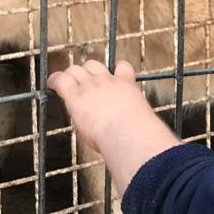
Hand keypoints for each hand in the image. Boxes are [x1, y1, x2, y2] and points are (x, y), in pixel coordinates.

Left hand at [47, 59, 177, 194]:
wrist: (126, 130)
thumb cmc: (138, 134)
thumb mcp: (145, 126)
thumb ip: (147, 130)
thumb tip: (161, 148)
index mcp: (127, 87)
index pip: (122, 68)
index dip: (116, 70)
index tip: (113, 74)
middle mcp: (108, 82)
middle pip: (95, 65)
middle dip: (89, 70)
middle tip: (83, 79)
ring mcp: (91, 86)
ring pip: (77, 69)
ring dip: (71, 74)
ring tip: (65, 80)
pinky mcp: (76, 95)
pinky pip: (61, 80)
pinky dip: (55, 79)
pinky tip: (52, 83)